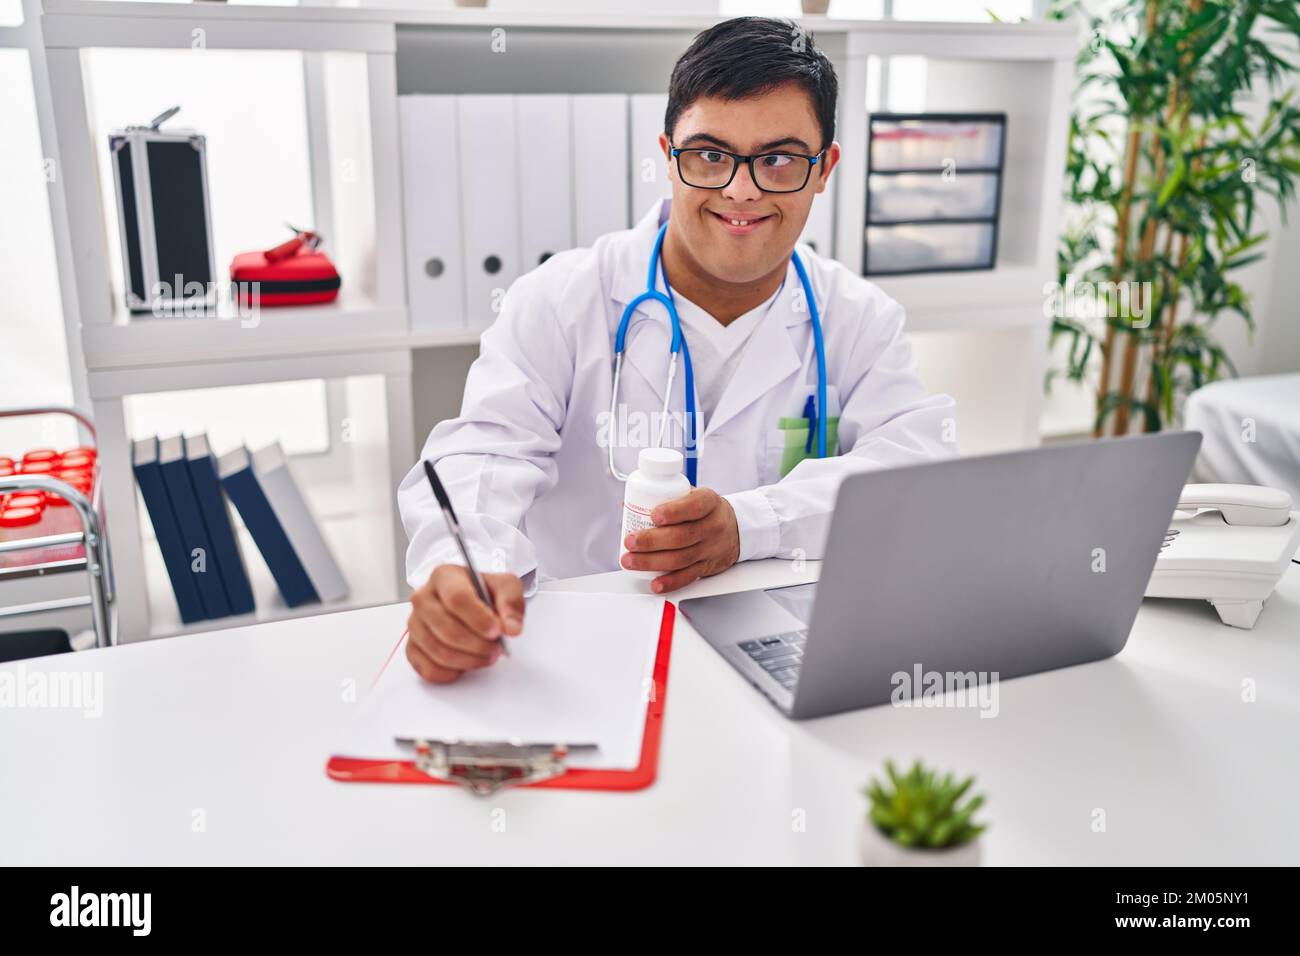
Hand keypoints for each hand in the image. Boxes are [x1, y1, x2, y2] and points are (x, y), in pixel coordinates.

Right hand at [406, 565, 524, 682]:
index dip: (478, 619)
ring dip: (469, 660)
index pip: (457, 598)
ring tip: (487, 656)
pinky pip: (427, 668)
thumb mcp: (506, 586)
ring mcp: (415, 623)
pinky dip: (450, 673)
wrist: (472, 601)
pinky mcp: (412, 646)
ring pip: (439, 651)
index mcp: (444, 576)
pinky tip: (466, 665)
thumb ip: (511, 603)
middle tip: (497, 648)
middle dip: (477, 645)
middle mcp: (423, 598)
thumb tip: (511, 628)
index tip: (496, 631)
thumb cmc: (485, 592)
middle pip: (447, 629)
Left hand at [620, 487, 739, 593]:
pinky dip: (670, 582)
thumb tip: (627, 505)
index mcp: (708, 502)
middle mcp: (712, 526)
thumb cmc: (706, 511)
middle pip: (682, 536)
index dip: (673, 512)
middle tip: (630, 541)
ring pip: (681, 558)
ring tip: (630, 560)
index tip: (653, 515)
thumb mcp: (693, 495)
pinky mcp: (707, 567)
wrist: (735, 529)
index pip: (694, 506)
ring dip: (652, 562)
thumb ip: (665, 498)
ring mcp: (710, 548)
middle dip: (652, 541)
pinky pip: (688, 576)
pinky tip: (655, 582)